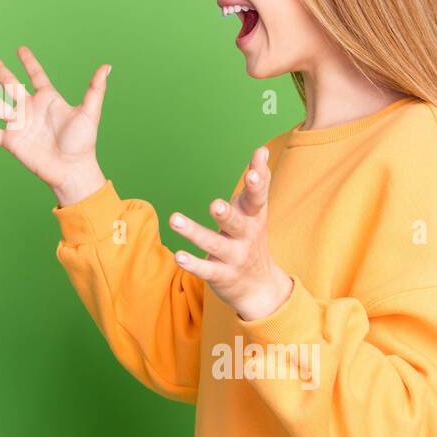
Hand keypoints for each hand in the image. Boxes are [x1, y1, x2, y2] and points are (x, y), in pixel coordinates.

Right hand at [0, 46, 110, 206]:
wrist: (72, 169)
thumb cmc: (83, 142)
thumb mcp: (89, 112)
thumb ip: (95, 89)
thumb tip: (106, 66)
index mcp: (48, 100)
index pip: (36, 76)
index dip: (29, 62)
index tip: (21, 49)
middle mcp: (31, 109)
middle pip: (11, 85)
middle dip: (0, 70)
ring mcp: (19, 124)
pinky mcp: (11, 141)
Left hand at [167, 145, 292, 321]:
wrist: (260, 286)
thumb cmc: (251, 237)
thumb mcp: (256, 210)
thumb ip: (258, 181)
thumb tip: (262, 149)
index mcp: (253, 217)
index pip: (257, 198)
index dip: (257, 185)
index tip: (253, 173)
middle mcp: (246, 236)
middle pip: (236, 224)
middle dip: (226, 214)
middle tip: (215, 205)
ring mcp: (234, 257)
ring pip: (214, 245)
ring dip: (194, 233)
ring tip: (174, 219)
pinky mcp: (221, 275)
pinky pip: (206, 269)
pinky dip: (192, 264)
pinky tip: (178, 256)